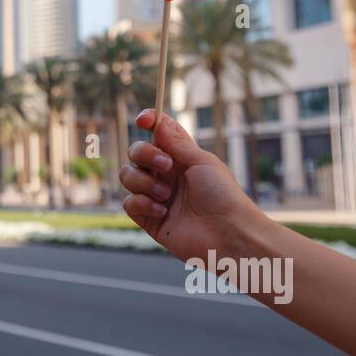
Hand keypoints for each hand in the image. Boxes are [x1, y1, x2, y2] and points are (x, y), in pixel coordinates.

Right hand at [119, 109, 259, 261]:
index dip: (148, 122)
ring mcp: (155, 196)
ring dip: (144, 182)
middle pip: (136, 152)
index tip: (143, 121)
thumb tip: (158, 122)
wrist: (228, 235)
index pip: (157, 134)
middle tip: (166, 166)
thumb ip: (176, 143)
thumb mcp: (201, 162)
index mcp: (180, 159)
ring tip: (167, 195)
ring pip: (127, 176)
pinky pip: (129, 203)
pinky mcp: (149, 219)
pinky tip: (162, 212)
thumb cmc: (223, 196)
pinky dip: (142, 204)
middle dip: (145, 154)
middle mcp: (165, 175)